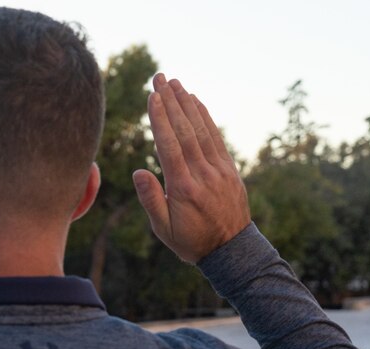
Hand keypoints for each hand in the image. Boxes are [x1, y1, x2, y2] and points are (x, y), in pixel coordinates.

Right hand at [132, 74, 250, 262]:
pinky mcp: (229, 168)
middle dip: (171, 102)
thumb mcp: (164, 229)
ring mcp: (218, 168)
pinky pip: (216, 137)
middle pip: (185, 130)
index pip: (169, 146)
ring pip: (201, 130)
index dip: (160, 119)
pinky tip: (196, 102)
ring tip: (175, 82)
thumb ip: (151, 200)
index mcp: (183, 188)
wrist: (231, 249)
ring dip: (187, 103)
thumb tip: (138, 172)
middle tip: (160, 77)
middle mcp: (203, 173)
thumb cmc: (191, 241)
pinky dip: (205, 117)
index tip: (153, 96)